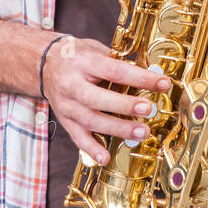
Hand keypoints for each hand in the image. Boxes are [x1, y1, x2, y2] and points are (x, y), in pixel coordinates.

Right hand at [42, 36, 171, 165]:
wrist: (44, 64)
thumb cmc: (77, 56)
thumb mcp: (97, 50)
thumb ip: (120, 63)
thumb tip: (151, 75)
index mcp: (83, 62)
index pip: (114, 70)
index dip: (139, 78)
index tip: (162, 83)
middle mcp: (71, 84)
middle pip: (97, 98)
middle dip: (125, 105)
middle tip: (149, 109)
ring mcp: (66, 104)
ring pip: (91, 120)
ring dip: (118, 129)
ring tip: (142, 132)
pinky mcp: (65, 120)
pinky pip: (78, 137)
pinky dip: (92, 149)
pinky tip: (106, 157)